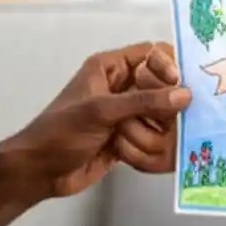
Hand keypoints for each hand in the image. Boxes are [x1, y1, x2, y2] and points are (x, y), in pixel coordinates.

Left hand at [3, 42, 191, 198]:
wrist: (39, 171)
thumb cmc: (62, 132)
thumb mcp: (102, 111)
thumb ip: (144, 101)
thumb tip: (185, 94)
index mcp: (109, 67)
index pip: (152, 53)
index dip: (168, 66)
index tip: (179, 86)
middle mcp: (120, 86)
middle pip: (161, 85)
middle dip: (165, 103)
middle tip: (173, 118)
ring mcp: (124, 113)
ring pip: (159, 113)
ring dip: (154, 128)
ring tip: (145, 138)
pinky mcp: (127, 137)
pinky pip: (151, 135)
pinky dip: (150, 143)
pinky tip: (143, 150)